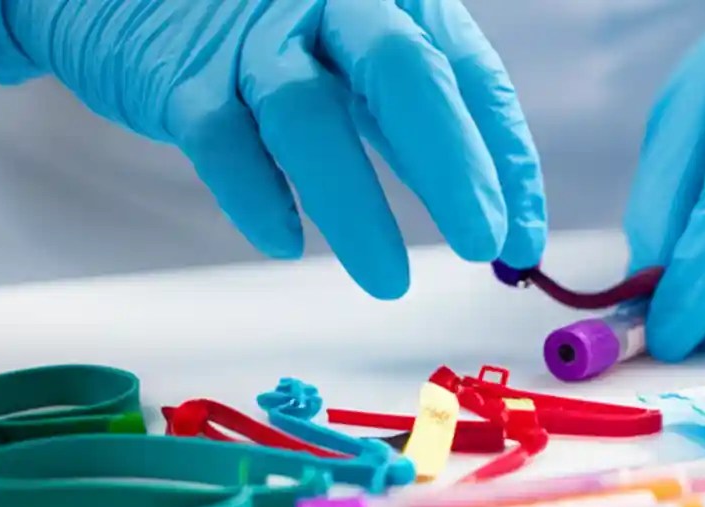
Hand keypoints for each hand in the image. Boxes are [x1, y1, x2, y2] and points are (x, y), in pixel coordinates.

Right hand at [0, 0, 545, 297]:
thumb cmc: (276, 32)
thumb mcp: (365, 56)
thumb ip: (425, 126)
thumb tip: (501, 222)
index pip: (470, 75)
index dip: (505, 160)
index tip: (522, 240)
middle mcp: (332, 4)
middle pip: (402, 74)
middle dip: (451, 164)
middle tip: (482, 243)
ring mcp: (252, 37)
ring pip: (309, 114)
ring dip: (355, 204)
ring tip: (389, 280)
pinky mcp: (182, 77)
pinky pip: (220, 139)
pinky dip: (256, 195)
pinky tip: (286, 242)